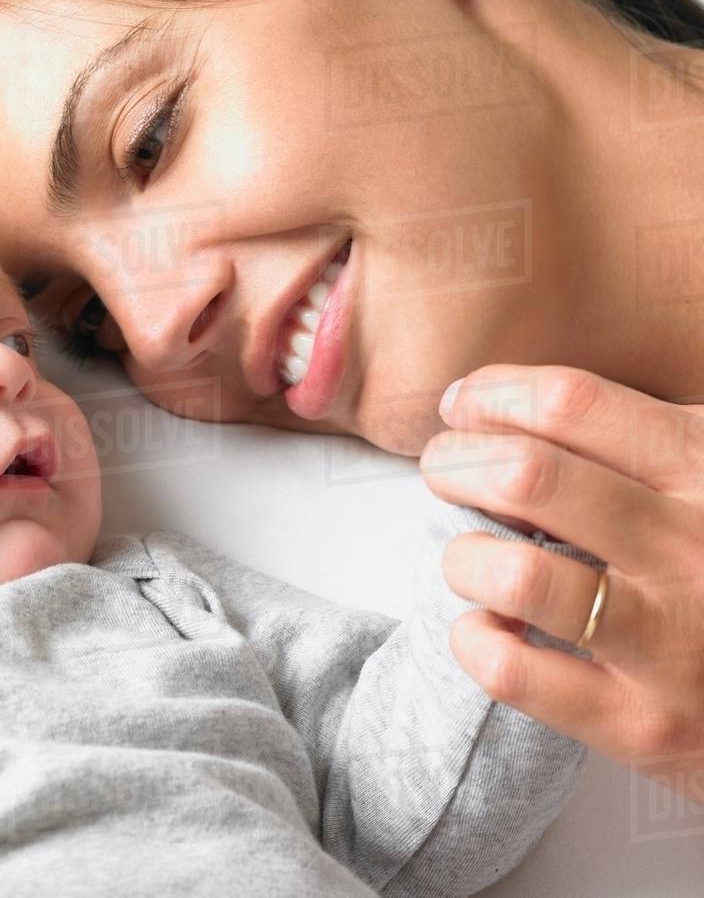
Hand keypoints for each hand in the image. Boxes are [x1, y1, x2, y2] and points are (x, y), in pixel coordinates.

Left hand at [419, 364, 703, 801]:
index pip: (569, 403)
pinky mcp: (643, 724)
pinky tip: (488, 629)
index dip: (492, 396)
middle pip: (528, 475)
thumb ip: (628, 444)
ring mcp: (672, 641)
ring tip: (471, 559)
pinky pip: (513, 670)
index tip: (462, 408)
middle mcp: (694, 548)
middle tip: (443, 471)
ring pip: (517, 574)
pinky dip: (474, 641)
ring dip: (465, 556)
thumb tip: (492, 408)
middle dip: (456, 463)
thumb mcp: (702, 486)